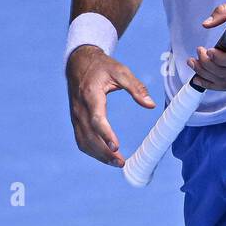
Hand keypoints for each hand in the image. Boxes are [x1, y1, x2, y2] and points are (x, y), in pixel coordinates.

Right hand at [66, 45, 155, 167]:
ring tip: (116, 163)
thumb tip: (151, 105)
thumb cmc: (102, 66)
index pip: (96, 119)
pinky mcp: (75, 120)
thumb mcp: (121, 71)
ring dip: (98, 155)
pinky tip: (105, 156)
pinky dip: (91, 151)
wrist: (79, 62)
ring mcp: (75, 115)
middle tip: (121, 162)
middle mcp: (80, 107)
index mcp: (91, 94)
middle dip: (104, 152)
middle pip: (89, 135)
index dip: (105, 134)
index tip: (116, 147)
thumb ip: (136, 88)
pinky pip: (81, 139)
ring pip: (83, 141)